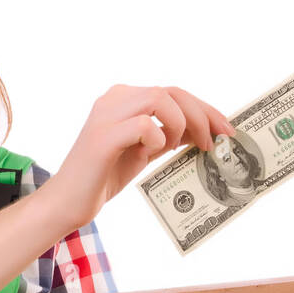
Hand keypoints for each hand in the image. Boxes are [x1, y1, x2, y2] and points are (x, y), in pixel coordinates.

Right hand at [44, 84, 235, 232]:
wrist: (68, 201)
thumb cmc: (103, 176)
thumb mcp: (143, 151)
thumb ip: (167, 136)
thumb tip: (202, 130)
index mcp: (122, 99)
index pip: (172, 92)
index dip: (204, 108)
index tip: (225, 129)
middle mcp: (113, 99)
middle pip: (171, 91)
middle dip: (202, 115)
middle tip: (216, 142)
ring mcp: (106, 115)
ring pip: (159, 99)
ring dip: (181, 123)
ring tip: (181, 147)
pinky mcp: (103, 137)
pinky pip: (144, 125)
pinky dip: (156, 138)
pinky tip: (149, 152)